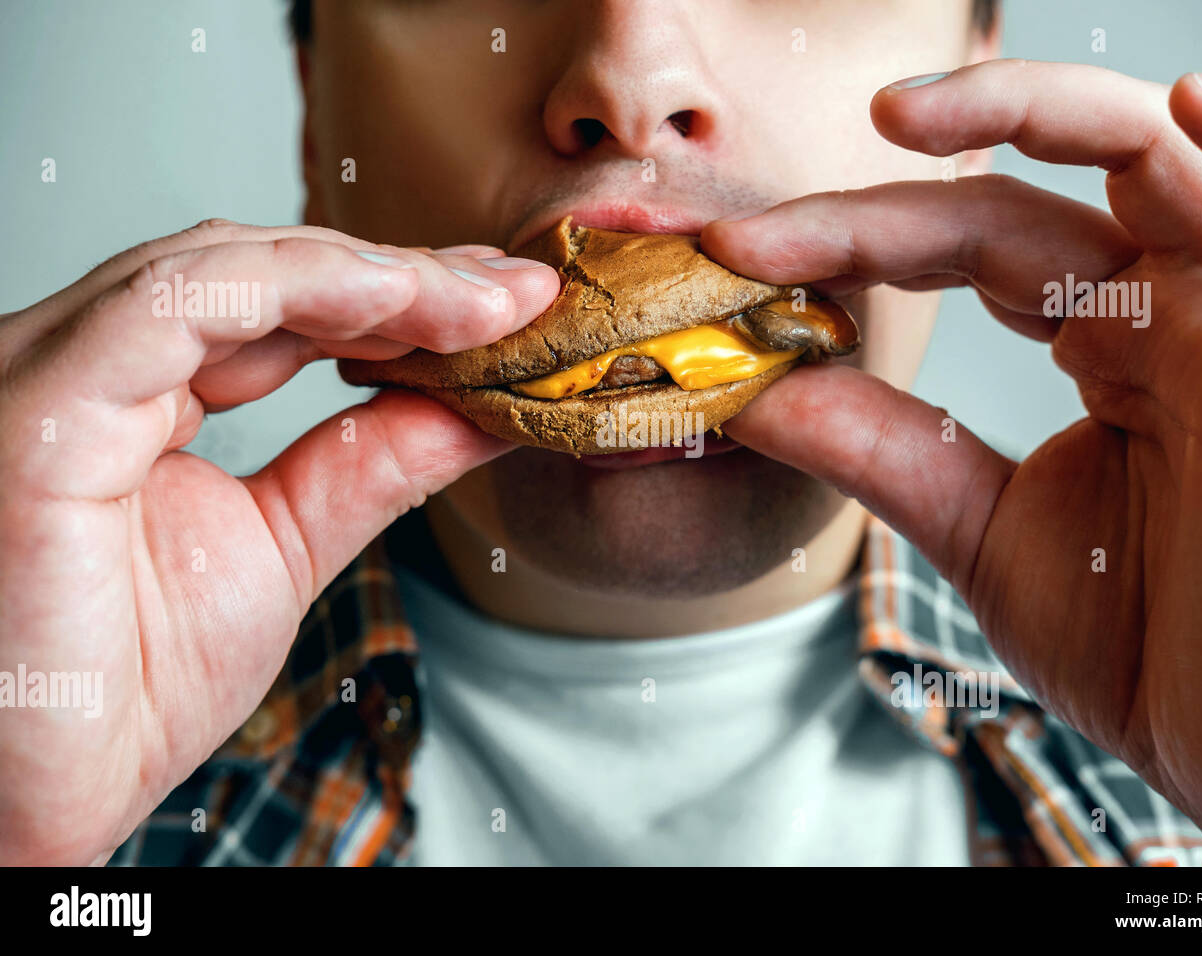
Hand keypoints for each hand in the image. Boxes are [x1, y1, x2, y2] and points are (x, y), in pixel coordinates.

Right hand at [0, 220, 558, 863]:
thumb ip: (370, 465)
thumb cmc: (126, 687)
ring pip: (225, 267)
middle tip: (516, 290)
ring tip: (483, 300)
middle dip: (404, 277)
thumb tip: (477, 408)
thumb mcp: (285, 546)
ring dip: (373, 277)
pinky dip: (296, 289)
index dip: (398, 297)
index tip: (506, 304)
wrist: (40, 802)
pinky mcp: (42, 410)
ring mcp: (53, 376)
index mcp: (131, 396)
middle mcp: (84, 365)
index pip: (277, 307)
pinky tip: (397, 299)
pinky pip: (173, 308)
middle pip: (261, 272)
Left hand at [703, 61, 1201, 864]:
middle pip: (1033, 187)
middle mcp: (1172, 310)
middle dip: (892, 185)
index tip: (730, 259)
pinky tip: (1196, 106)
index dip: (846, 239)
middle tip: (760, 222)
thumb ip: (884, 451)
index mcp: (1109, 343)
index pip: (966, 242)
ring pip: (1158, 155)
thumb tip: (752, 391)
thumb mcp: (989, 533)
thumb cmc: (1161, 653)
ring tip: (902, 117)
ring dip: (1043, 107)